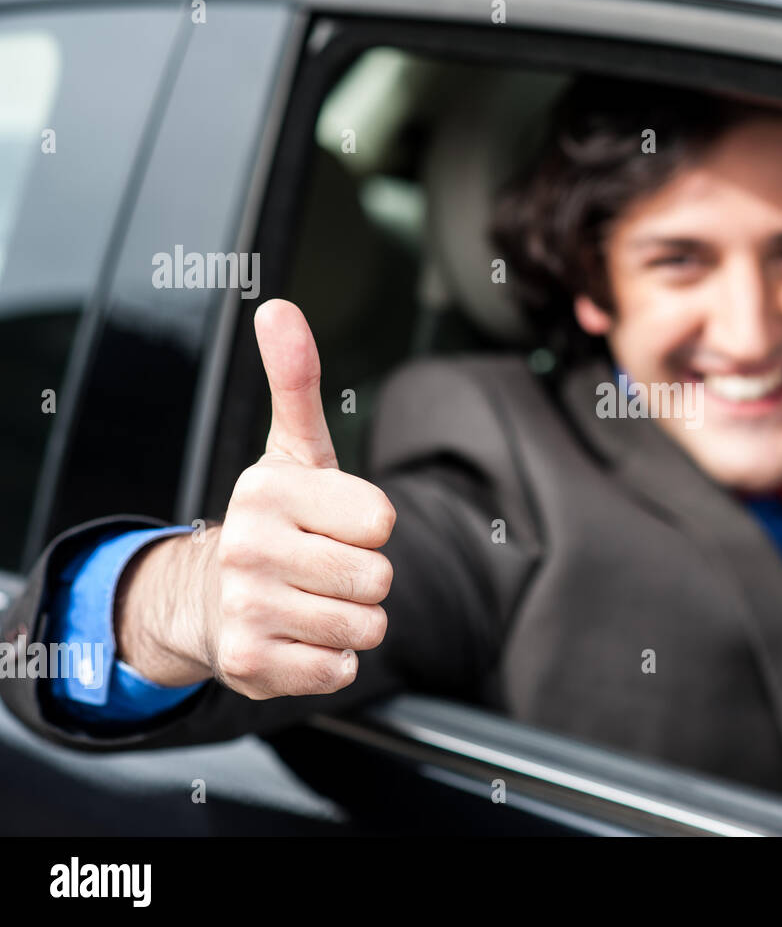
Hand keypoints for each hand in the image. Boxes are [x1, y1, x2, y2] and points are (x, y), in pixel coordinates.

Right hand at [117, 300, 394, 697]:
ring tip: (310, 601)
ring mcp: (247, 607)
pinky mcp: (250, 663)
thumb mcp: (292, 450)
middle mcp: (250, 547)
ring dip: (352, 620)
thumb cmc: (274, 522)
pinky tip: (299, 637)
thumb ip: (295, 380)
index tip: (333, 523)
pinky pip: (341, 668)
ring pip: (367, 626)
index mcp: (270, 490)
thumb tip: (279, 306)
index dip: (369, 526)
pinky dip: (333, 660)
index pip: (381, 520)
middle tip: (322, 568)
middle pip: (378, 578)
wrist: (206, 599)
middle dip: (365, 578)